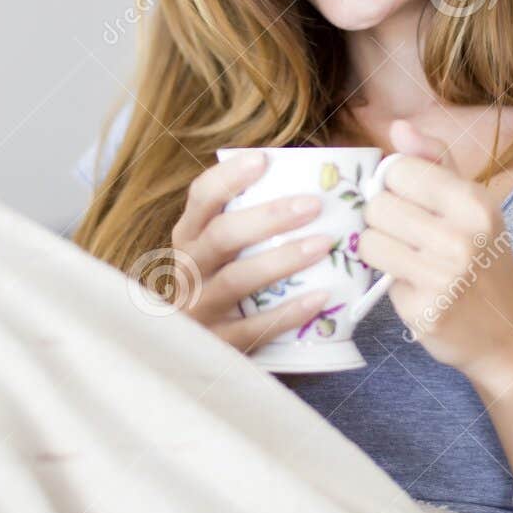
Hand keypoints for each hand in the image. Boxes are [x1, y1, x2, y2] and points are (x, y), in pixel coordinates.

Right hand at [170, 153, 335, 354]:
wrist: (195, 353)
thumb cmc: (226, 285)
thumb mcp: (225, 251)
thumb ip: (252, 218)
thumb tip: (315, 176)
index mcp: (190, 236)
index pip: (200, 198)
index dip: (228, 177)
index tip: (263, 158)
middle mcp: (188, 269)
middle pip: (221, 236)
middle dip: (268, 217)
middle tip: (313, 204)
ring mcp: (200, 308)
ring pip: (236, 280)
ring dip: (282, 259)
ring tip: (324, 244)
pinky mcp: (218, 344)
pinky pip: (254, 328)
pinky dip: (288, 312)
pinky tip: (321, 297)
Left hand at [357, 119, 512, 386]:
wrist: (511, 335)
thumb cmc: (487, 262)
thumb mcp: (473, 206)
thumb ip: (436, 162)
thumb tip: (399, 127)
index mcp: (475, 203)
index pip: (400, 170)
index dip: (395, 183)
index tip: (408, 199)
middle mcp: (461, 238)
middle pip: (378, 204)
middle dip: (382, 217)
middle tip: (406, 234)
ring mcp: (442, 276)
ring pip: (368, 239)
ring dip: (378, 248)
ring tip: (405, 257)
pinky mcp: (424, 308)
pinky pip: (377, 277)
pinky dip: (390, 280)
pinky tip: (414, 285)